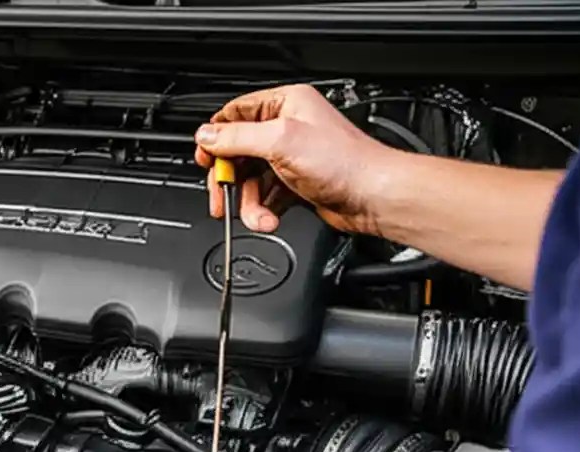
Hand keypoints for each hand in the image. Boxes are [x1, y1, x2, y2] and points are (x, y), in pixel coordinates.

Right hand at [194, 84, 393, 235]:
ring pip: (251, 180)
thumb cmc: (344, 162)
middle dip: (229, 179)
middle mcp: (287, 128)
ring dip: (249, 202)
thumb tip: (206, 136)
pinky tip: (268, 218)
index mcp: (285, 104)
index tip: (206, 159)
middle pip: (238, 152)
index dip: (216, 137)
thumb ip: (237, 137)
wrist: (373, 197)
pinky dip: (263, 210)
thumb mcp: (280, 141)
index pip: (235, 114)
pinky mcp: (296, 183)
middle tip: (221, 196)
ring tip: (256, 216)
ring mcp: (291, 157)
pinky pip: (266, 196)